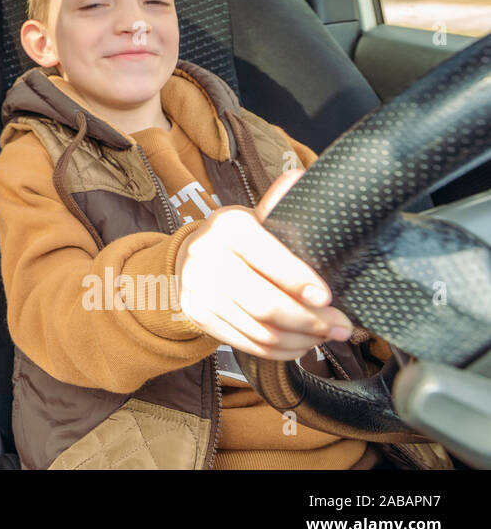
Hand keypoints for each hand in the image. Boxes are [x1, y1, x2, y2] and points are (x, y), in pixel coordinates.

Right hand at [174, 168, 353, 360]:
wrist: (189, 257)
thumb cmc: (236, 238)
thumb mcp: (255, 217)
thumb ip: (278, 205)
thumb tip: (299, 178)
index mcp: (229, 227)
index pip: (269, 260)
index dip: (300, 283)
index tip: (328, 299)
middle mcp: (207, 257)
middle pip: (266, 305)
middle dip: (310, 322)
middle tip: (340, 327)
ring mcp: (199, 290)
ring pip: (260, 330)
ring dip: (300, 340)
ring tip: (323, 337)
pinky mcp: (198, 316)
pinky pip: (247, 344)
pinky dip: (279, 351)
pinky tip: (299, 345)